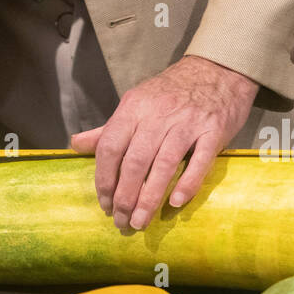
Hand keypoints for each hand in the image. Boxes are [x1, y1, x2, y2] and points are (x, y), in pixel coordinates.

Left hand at [70, 55, 258, 229]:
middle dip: (124, 197)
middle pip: (135, 161)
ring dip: (149, 198)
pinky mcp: (214, 130)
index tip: (104, 204)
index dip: (104, 179)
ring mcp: (187, 122)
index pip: (110, 148)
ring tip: (140, 222)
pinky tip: (176, 203)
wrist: (217, 71)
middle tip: (121, 222)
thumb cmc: (172, 93)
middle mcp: (158, 114)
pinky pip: (200, 161)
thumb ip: (109, 129)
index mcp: (134, 107)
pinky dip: (187, 183)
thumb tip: (75, 145)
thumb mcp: (137, 103)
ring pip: (163, 165)